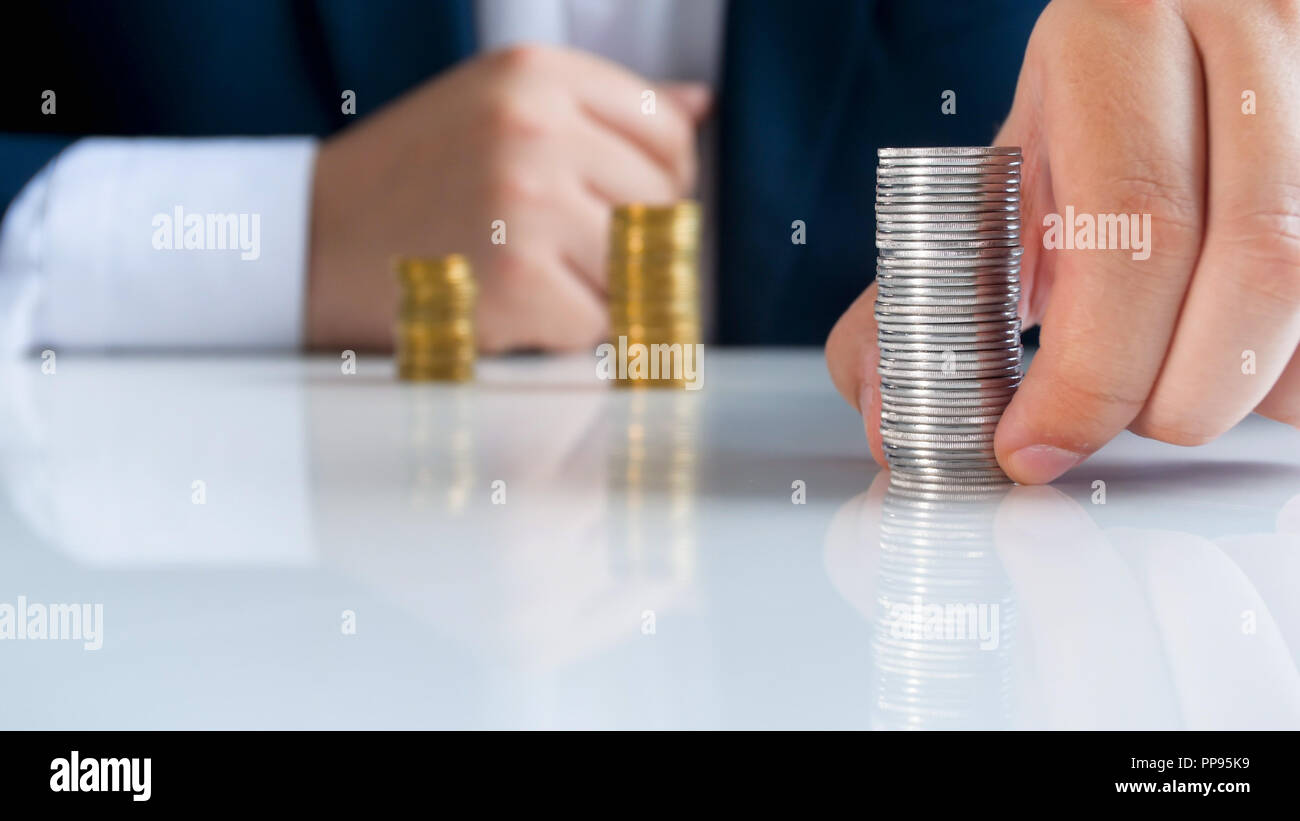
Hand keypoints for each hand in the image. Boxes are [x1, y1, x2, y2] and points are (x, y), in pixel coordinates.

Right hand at [306, 45, 708, 351]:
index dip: (657, 182)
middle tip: (561, 253)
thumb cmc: (408, 179)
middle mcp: (536, 129)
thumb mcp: (496, 107)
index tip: (615, 204)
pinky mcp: (517, 281)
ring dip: (595, 290)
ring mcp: (527, 205)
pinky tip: (505, 307)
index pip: (667, 133)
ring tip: (530, 276)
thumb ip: (600, 107)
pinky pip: (597, 324)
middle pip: (661, 207)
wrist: (307, 242)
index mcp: (535, 75)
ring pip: (636, 270)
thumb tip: (701, 105)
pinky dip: (560, 332)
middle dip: (626, 243)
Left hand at [828, 0, 1299, 482]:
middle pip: (1252, 265)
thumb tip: (884, 418)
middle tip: (1109, 424)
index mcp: (1118, 37)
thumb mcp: (1008, 166)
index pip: (1132, 228)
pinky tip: (1234, 360)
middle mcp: (1244, 37)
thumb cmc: (1090, 101)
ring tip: (1166, 383)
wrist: (1179, 5)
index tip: (1034, 447)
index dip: (1091, 372)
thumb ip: (930, 287)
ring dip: (1241, 383)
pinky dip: (1287, 366)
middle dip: (1170, 394)